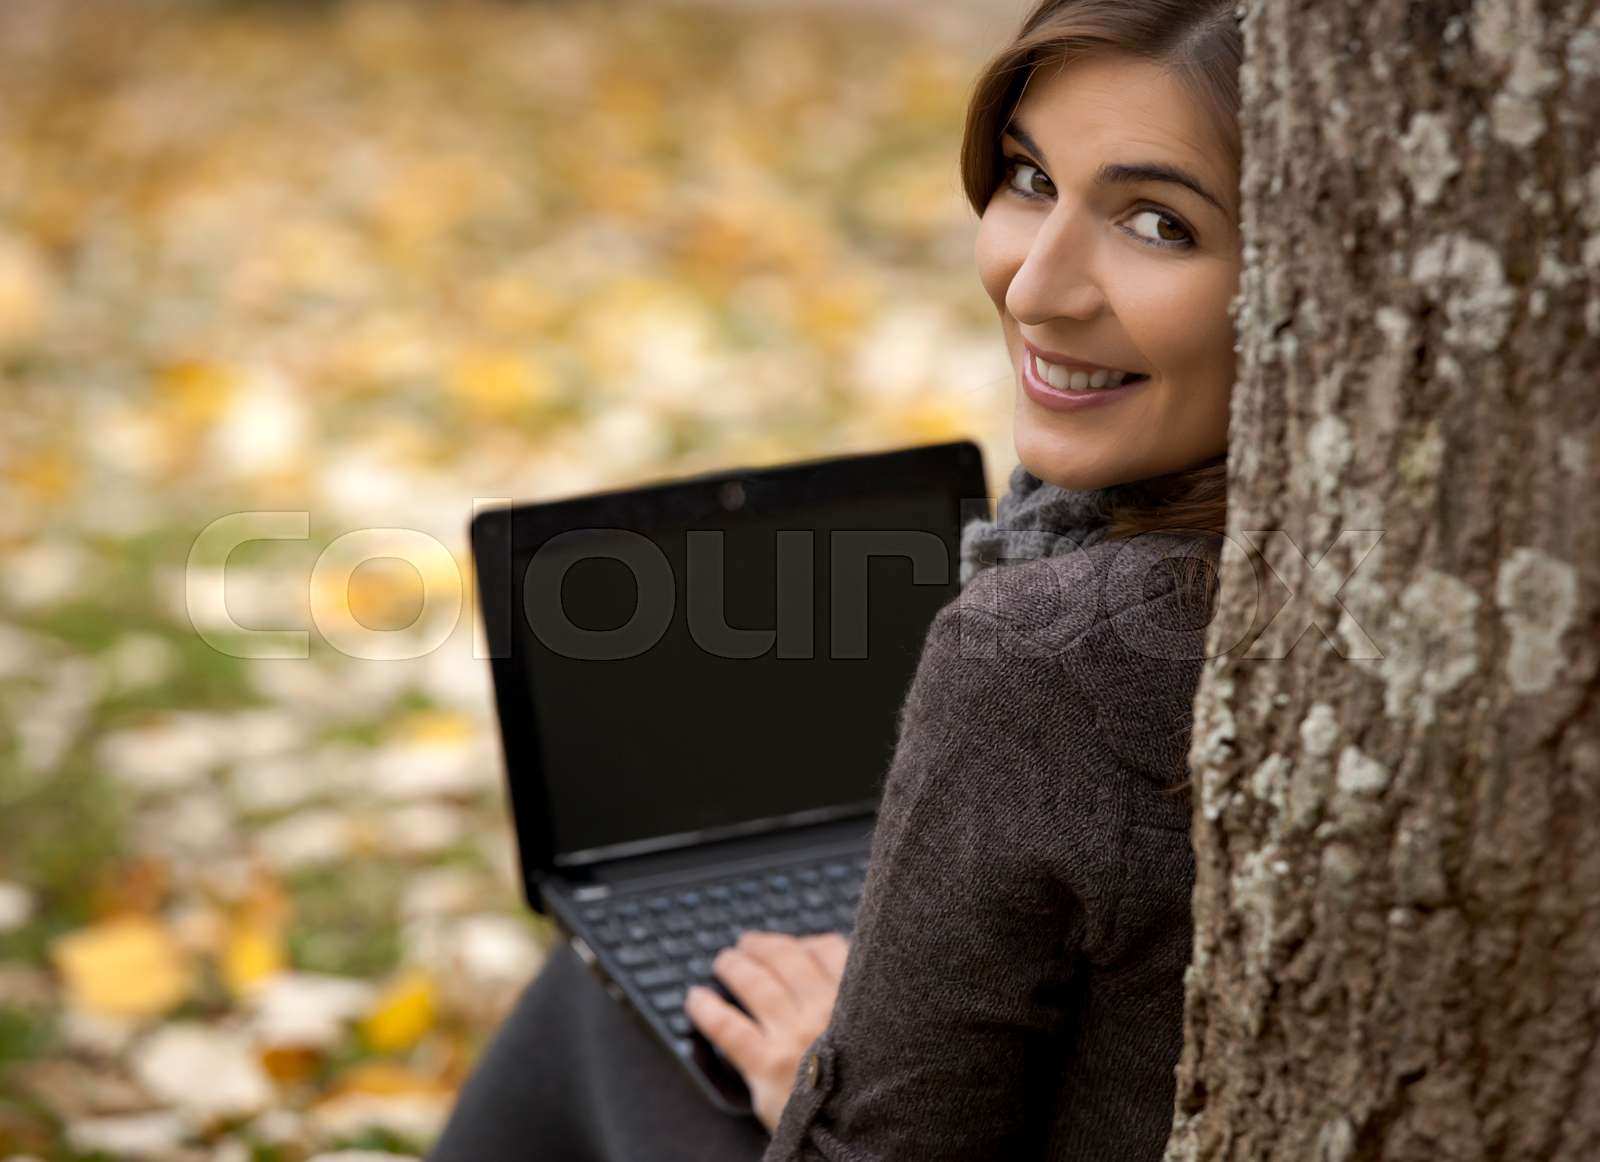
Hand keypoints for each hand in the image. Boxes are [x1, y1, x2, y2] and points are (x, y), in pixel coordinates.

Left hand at [684, 930, 848, 1133]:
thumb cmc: (866, 1093)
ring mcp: (795, 1037)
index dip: (804, 942)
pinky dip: (707, 1009)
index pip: (829, 950)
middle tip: (747, 943)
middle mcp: (827, 1011)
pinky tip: (696, 1000)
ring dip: (735, 965)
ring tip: (724, 961)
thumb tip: (830, 979)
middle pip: (787, 958)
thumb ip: (856, 1011)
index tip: (793, 944)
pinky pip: (728, 1026)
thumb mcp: (877, 1043)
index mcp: (857, 1003)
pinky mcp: (768, 1066)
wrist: (856, 1141)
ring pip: (756, 984)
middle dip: (763, 946)